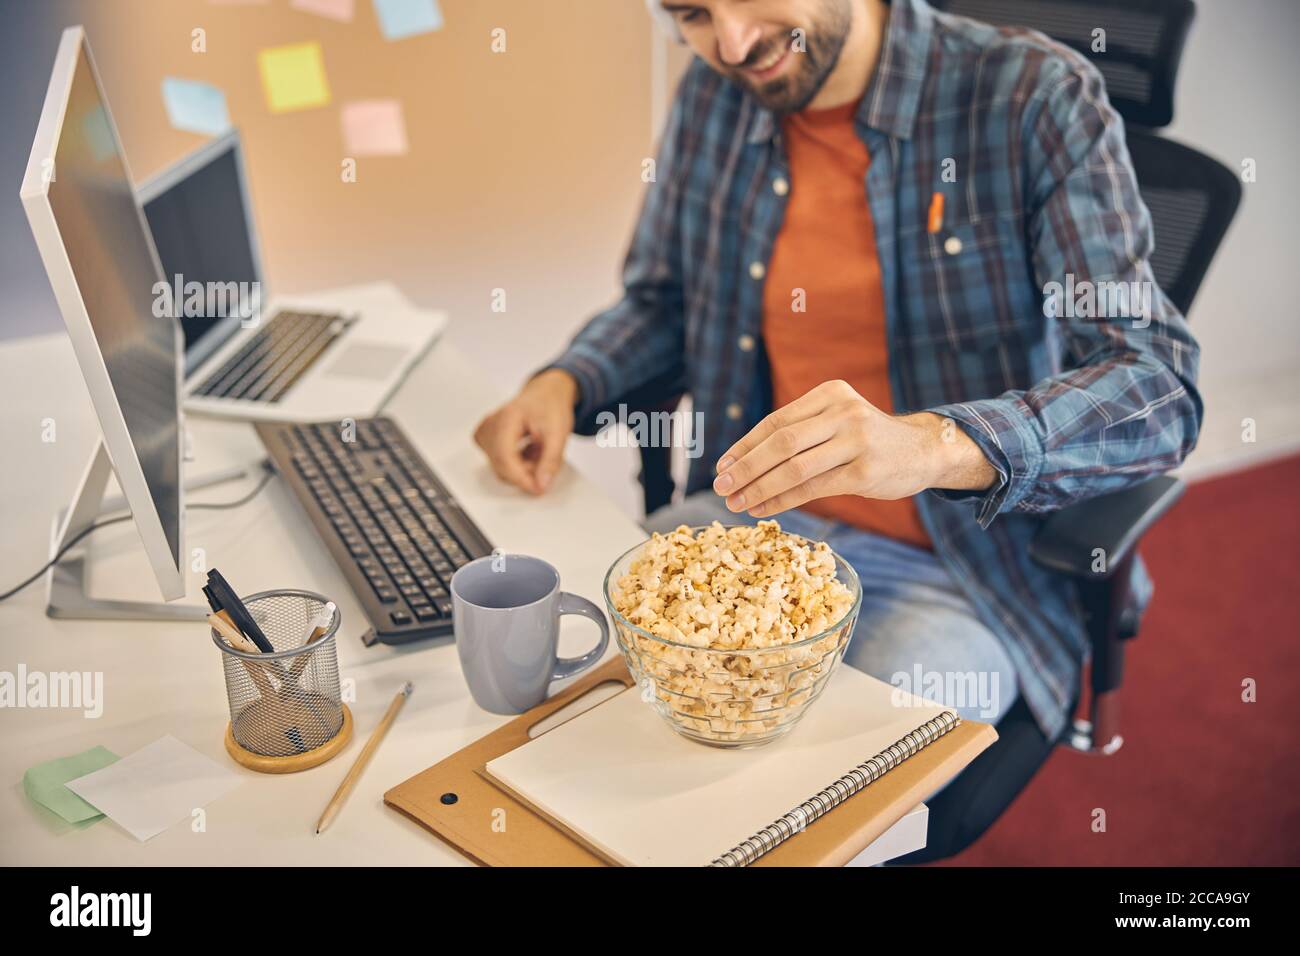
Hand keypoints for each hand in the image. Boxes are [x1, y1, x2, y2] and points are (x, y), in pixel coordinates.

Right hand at [473, 369, 577, 494]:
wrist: (545, 394)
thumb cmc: (550, 406)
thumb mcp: (559, 433)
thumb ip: (551, 461)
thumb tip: (541, 485)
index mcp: (507, 417)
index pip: (504, 457)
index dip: (520, 478)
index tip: (537, 489)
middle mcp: (490, 424)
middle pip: (501, 465)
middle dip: (525, 472)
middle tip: (545, 462)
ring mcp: (485, 432)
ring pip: (500, 467)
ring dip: (522, 468)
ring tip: (537, 451)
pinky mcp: (485, 439)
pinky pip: (499, 463)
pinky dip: (516, 463)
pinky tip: (527, 450)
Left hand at [711, 380, 996, 516]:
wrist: (924, 450)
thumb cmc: (869, 439)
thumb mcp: (838, 420)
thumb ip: (801, 431)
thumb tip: (744, 462)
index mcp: (830, 394)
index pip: (776, 421)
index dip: (745, 446)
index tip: (722, 466)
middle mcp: (842, 412)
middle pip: (781, 443)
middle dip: (746, 468)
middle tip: (721, 486)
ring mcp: (856, 441)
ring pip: (794, 468)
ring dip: (760, 488)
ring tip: (737, 502)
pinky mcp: (864, 471)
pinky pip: (813, 488)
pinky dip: (783, 501)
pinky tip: (764, 509)